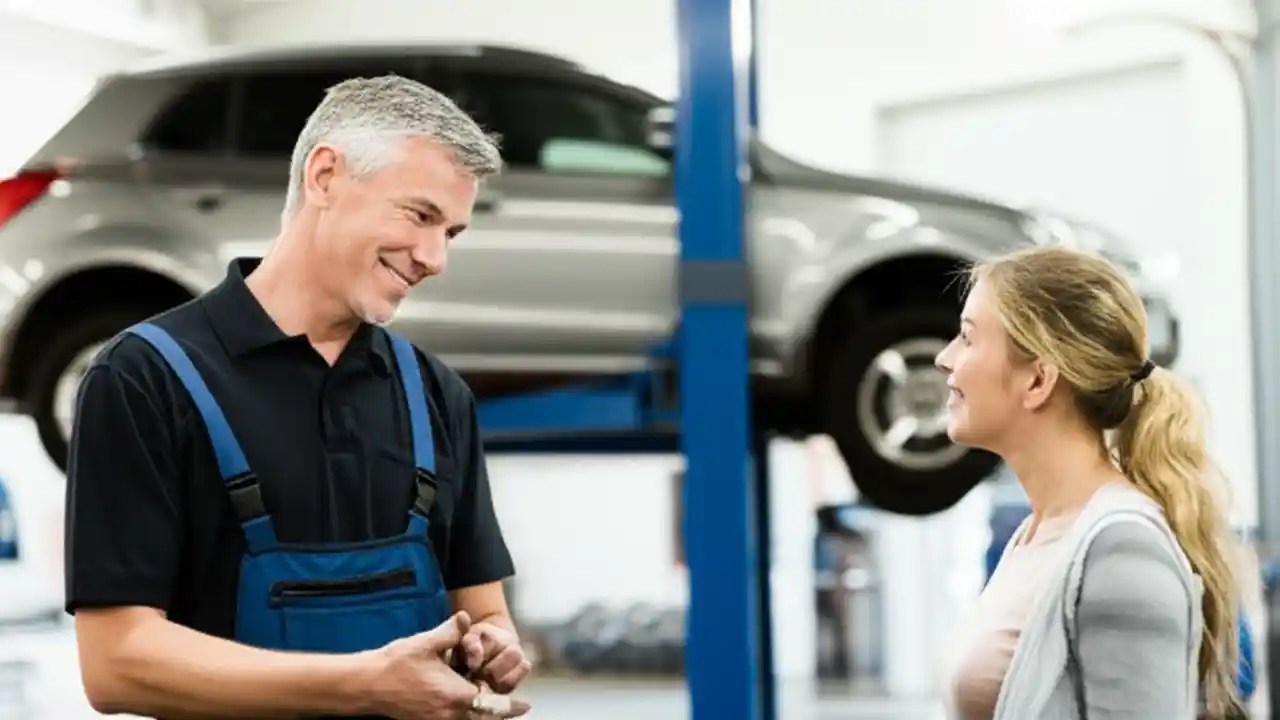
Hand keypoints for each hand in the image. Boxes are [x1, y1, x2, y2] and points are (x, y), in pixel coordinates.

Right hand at [366, 612, 530, 718]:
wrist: (366, 685)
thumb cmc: (396, 663)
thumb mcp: (426, 643)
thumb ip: (451, 631)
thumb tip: (465, 617)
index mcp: (454, 695)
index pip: (491, 703)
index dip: (510, 705)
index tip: (526, 705)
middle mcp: (448, 713)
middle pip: (482, 717)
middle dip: (498, 712)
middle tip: (516, 708)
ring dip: (480, 713)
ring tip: (491, 704)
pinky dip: (464, 715)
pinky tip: (465, 704)